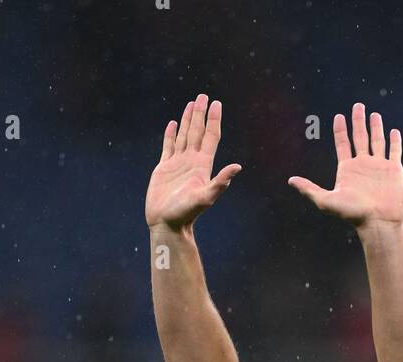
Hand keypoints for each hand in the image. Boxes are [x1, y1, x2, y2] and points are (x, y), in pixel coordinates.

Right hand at [145, 93, 241, 230]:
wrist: (167, 223)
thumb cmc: (186, 213)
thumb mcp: (205, 197)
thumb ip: (220, 182)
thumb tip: (238, 167)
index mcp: (202, 165)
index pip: (210, 137)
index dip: (214, 120)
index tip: (217, 103)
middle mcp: (192, 162)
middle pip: (197, 132)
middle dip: (201, 114)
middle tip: (203, 96)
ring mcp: (178, 164)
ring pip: (184, 136)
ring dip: (187, 120)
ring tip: (191, 104)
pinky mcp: (165, 168)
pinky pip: (168, 146)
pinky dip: (170, 134)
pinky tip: (172, 124)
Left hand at [288, 102, 402, 227]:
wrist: (377, 222)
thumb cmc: (352, 213)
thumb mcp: (326, 200)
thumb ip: (309, 189)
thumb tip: (290, 181)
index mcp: (347, 169)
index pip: (342, 143)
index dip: (340, 129)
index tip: (339, 116)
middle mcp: (363, 165)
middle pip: (360, 137)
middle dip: (358, 121)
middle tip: (358, 106)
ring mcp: (379, 166)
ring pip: (377, 141)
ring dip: (376, 127)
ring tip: (374, 114)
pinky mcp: (394, 170)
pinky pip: (394, 151)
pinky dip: (394, 141)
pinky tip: (393, 131)